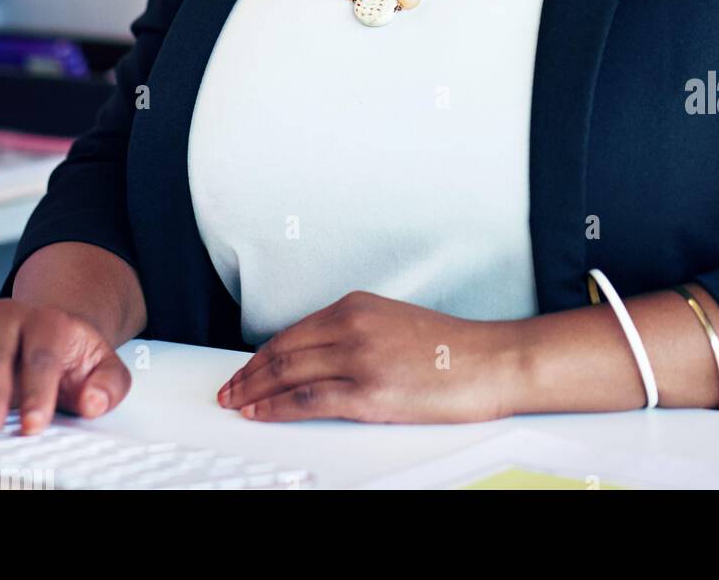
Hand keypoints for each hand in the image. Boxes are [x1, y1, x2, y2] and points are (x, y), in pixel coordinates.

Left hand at [217, 290, 524, 423]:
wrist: (491, 361)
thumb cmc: (451, 348)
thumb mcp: (394, 323)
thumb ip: (355, 333)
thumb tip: (319, 356)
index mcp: (357, 305)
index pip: (293, 330)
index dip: (262, 352)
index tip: (245, 366)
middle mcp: (352, 326)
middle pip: (282, 350)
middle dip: (247, 372)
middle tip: (228, 388)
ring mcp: (358, 359)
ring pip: (287, 374)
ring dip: (253, 389)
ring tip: (235, 402)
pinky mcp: (367, 392)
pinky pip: (305, 400)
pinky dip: (274, 407)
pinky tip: (259, 413)